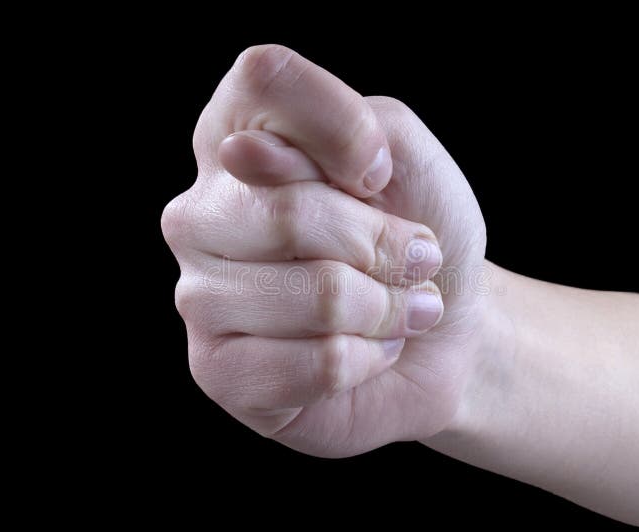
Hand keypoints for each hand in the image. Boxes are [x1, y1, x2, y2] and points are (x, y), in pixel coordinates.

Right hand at [162, 45, 487, 456]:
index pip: (263, 78)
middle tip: (411, 260)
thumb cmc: (418, 234)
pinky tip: (362, 349)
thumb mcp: (411, 159)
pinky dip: (369, 357)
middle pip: (292, 210)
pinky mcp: (217, 371)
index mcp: (235, 137)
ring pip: (319, 295)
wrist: (441, 326)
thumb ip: (355, 127)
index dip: (343, 126)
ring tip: (390, 308)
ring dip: (387, 308)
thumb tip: (254, 157)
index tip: (381, 173)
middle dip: (384, 246)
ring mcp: (198, 294)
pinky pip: (318, 364)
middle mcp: (199, 212)